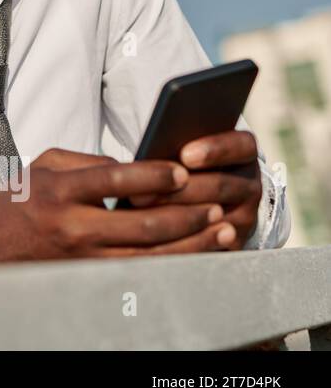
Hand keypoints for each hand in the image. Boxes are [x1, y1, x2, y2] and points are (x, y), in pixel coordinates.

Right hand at [0, 148, 235, 267]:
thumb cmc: (16, 202)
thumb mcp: (41, 167)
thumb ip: (86, 162)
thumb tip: (134, 167)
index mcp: (58, 191)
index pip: (114, 179)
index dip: (153, 175)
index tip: (182, 170)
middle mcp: (72, 226)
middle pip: (143, 224)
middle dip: (188, 214)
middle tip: (216, 203)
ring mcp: (83, 258)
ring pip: (151, 256)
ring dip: (193, 243)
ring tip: (223, 229)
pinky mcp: (90, 278)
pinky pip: (143, 272)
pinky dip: (176, 263)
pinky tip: (199, 253)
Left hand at [125, 130, 262, 250]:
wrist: (198, 200)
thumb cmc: (182, 164)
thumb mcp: (182, 149)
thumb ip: (174, 145)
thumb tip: (148, 152)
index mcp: (242, 153)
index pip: (241, 146)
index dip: (215, 149)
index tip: (185, 155)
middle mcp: (248, 184)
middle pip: (221, 185)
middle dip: (180, 188)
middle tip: (143, 188)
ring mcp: (245, 215)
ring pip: (213, 216)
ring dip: (174, 213)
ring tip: (139, 206)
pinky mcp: (233, 242)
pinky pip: (209, 242)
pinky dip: (178, 237)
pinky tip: (151, 232)